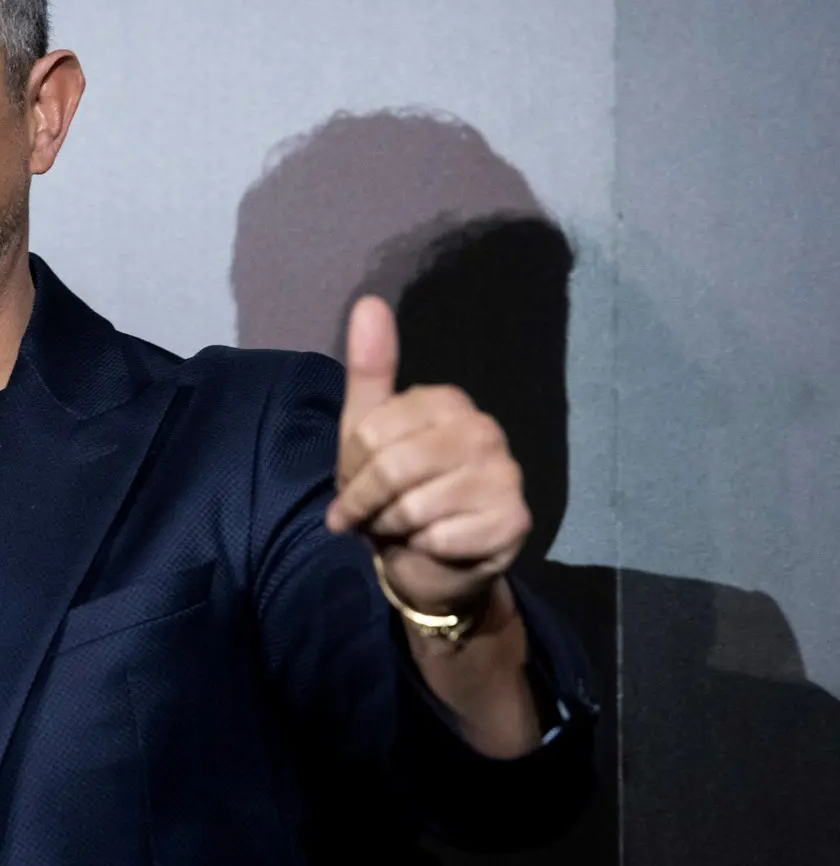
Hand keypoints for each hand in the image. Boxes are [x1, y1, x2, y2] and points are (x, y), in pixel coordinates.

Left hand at [324, 296, 530, 617]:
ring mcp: (506, 475)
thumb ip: (369, 370)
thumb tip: (368, 302)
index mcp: (448, 401)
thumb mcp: (367, 432)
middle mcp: (485, 430)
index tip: (354, 482)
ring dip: (391, 526)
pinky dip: (422, 549)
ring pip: (415, 506)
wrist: (428, 562)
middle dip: (366, 500)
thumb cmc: (394, 491)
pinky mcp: (513, 521)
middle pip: (393, 468)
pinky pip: (441, 537)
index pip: (372, 432)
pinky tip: (431, 545)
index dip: (352, 467)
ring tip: (398, 527)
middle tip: (368, 513)